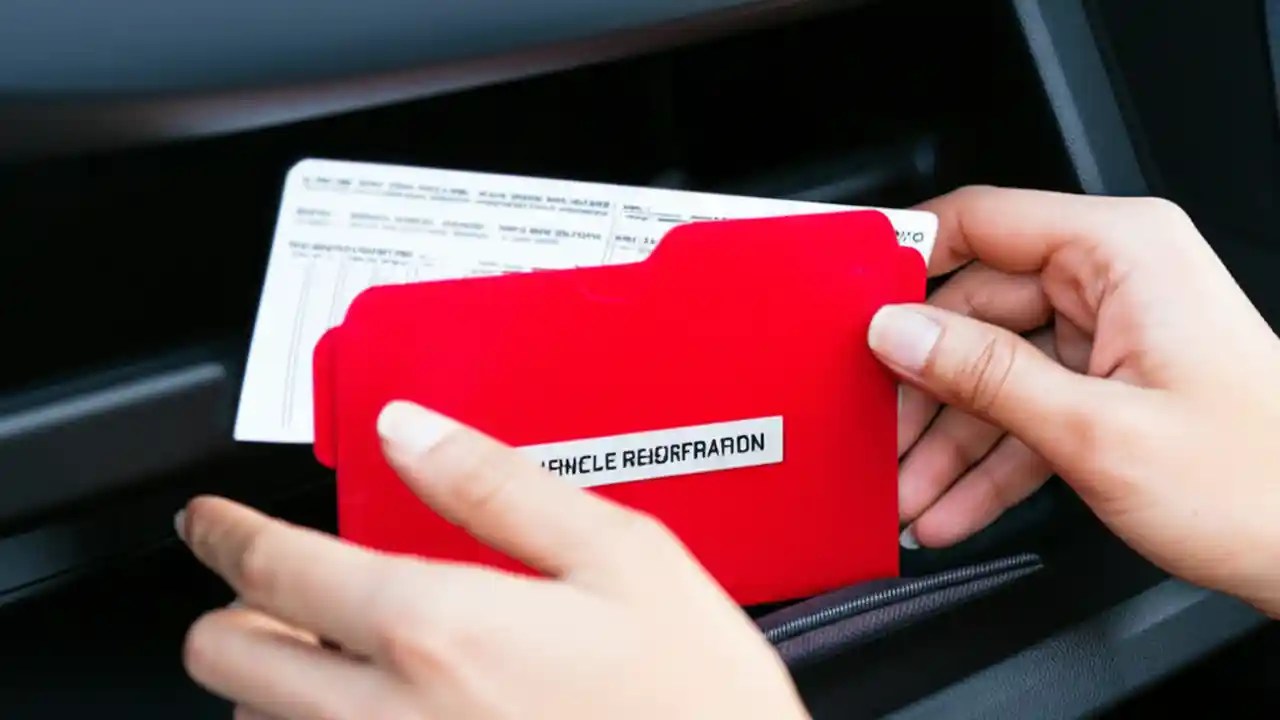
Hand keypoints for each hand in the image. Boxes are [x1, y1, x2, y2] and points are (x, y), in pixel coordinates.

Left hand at [177, 401, 808, 719]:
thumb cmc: (696, 700)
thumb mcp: (620, 556)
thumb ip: (496, 485)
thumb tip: (411, 429)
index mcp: (436, 628)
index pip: (274, 568)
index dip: (222, 532)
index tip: (210, 520)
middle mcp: (390, 716)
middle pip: (226, 661)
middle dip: (232, 611)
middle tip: (274, 586)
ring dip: (276, 680)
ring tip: (337, 650)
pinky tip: (388, 707)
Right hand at [870, 186, 1279, 615]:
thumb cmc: (1261, 483)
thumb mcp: (1095, 430)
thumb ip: (984, 375)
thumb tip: (899, 333)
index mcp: (1123, 252)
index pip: (982, 223)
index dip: (908, 260)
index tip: (851, 302)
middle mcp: (1117, 281)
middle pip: (978, 312)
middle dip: (923, 390)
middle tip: (877, 436)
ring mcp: (1115, 336)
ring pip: (997, 373)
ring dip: (950, 443)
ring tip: (909, 495)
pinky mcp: (1114, 385)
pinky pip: (1029, 411)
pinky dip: (991, 463)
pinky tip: (953, 507)